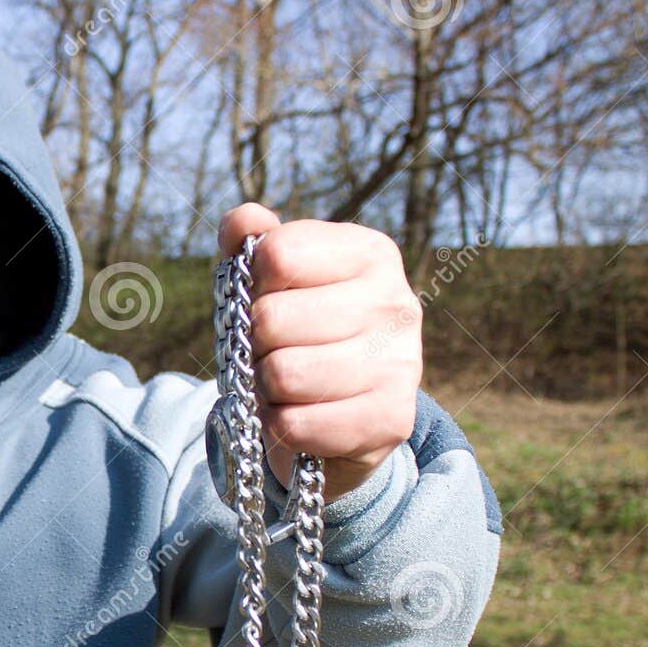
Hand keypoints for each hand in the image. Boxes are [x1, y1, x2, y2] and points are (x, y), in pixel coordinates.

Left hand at [217, 204, 420, 501]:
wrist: (338, 410)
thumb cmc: (296, 331)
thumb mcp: (269, 280)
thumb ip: (249, 241)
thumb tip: (245, 220)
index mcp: (368, 252)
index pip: (277, 256)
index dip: (251, 284)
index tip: (264, 298)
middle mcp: (395, 302)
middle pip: (271, 320)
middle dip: (254, 342)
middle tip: (272, 350)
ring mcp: (402, 362)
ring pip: (282, 375)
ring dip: (265, 388)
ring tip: (284, 384)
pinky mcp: (392, 419)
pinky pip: (296, 424)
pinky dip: (279, 426)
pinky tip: (297, 415)